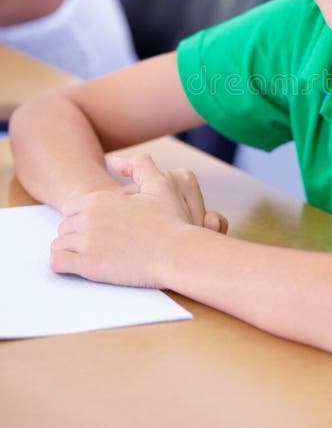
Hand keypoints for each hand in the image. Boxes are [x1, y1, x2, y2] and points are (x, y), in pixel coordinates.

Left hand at [50, 152, 226, 286]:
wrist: (178, 253)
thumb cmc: (171, 222)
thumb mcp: (160, 184)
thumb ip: (140, 165)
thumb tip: (115, 161)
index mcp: (100, 199)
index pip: (71, 208)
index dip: (83, 218)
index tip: (98, 228)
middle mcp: (88, 217)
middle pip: (65, 227)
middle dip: (77, 236)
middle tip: (98, 245)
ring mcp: (86, 241)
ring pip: (59, 245)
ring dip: (71, 251)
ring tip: (91, 257)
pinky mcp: (88, 265)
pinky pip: (57, 262)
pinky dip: (63, 264)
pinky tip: (80, 266)